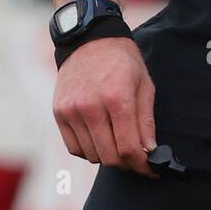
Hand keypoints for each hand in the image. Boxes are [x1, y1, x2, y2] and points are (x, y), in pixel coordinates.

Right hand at [53, 37, 159, 178]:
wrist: (89, 39)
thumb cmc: (123, 61)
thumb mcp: (144, 84)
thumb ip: (146, 121)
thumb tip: (150, 152)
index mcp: (117, 98)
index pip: (128, 147)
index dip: (142, 165)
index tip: (151, 170)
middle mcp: (91, 106)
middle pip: (109, 157)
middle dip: (128, 164)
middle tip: (137, 160)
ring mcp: (72, 111)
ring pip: (92, 156)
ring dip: (108, 156)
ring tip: (118, 143)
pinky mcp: (59, 113)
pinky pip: (74, 148)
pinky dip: (89, 150)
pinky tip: (100, 138)